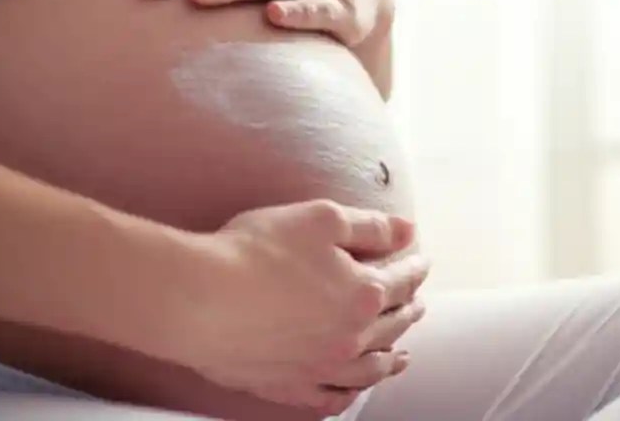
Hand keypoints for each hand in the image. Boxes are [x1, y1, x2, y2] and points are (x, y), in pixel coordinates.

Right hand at [168, 200, 429, 415]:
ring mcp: (321, 368)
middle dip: (409, 309)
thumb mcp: (322, 218)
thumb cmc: (256, 251)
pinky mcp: (288, 387)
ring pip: (370, 369)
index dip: (415, 266)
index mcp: (364, 294)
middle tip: (415, 301)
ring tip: (400, 353)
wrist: (200, 298)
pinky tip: (351, 390)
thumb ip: (370, 226)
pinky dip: (349, 395)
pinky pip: (331, 400)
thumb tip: (407, 231)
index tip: (420, 260)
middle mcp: (351, 337)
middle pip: (392, 324)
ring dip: (391, 358)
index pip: (403, 279)